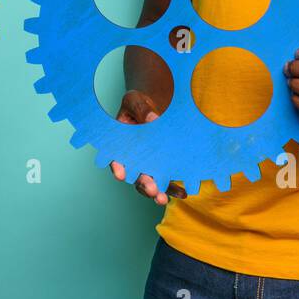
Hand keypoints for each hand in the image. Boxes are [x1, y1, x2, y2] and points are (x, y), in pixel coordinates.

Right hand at [108, 90, 186, 204]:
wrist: (152, 106)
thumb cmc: (138, 103)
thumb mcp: (135, 100)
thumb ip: (142, 109)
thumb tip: (153, 119)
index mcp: (118, 143)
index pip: (115, 158)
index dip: (117, 167)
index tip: (121, 175)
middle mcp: (131, 159)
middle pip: (134, 176)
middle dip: (144, 184)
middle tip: (153, 190)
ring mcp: (146, 165)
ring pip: (149, 184)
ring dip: (158, 192)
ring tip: (164, 198)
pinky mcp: (161, 167)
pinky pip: (166, 181)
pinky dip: (173, 188)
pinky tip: (183, 192)